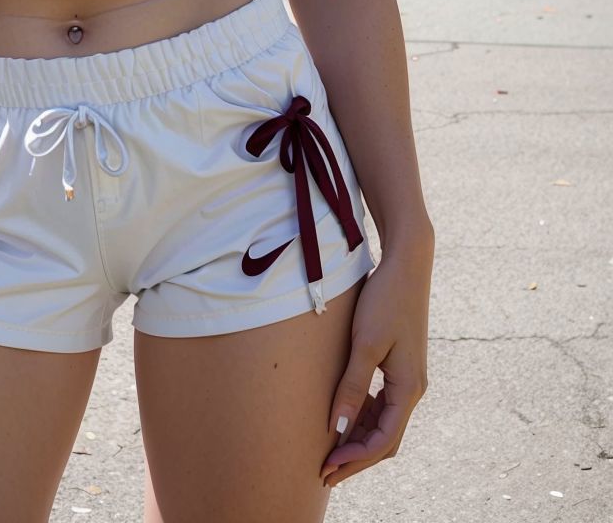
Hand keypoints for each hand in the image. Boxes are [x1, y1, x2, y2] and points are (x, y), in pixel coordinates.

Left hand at [319, 235, 432, 487]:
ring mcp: (407, 378)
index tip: (327, 468)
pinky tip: (344, 417)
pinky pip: (382, 403)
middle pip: (385, 438)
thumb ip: (352, 386)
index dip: (355, 459)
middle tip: (324, 471)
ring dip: (358, 438)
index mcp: (408, 389)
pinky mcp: (400, 365)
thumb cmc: (385, 300)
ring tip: (329, 450)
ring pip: (384, 422)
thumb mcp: (365, 344)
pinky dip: (363, 416)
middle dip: (356, 457)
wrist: (406, 265)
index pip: (383, 441)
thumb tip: (337, 427)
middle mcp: (412, 389)